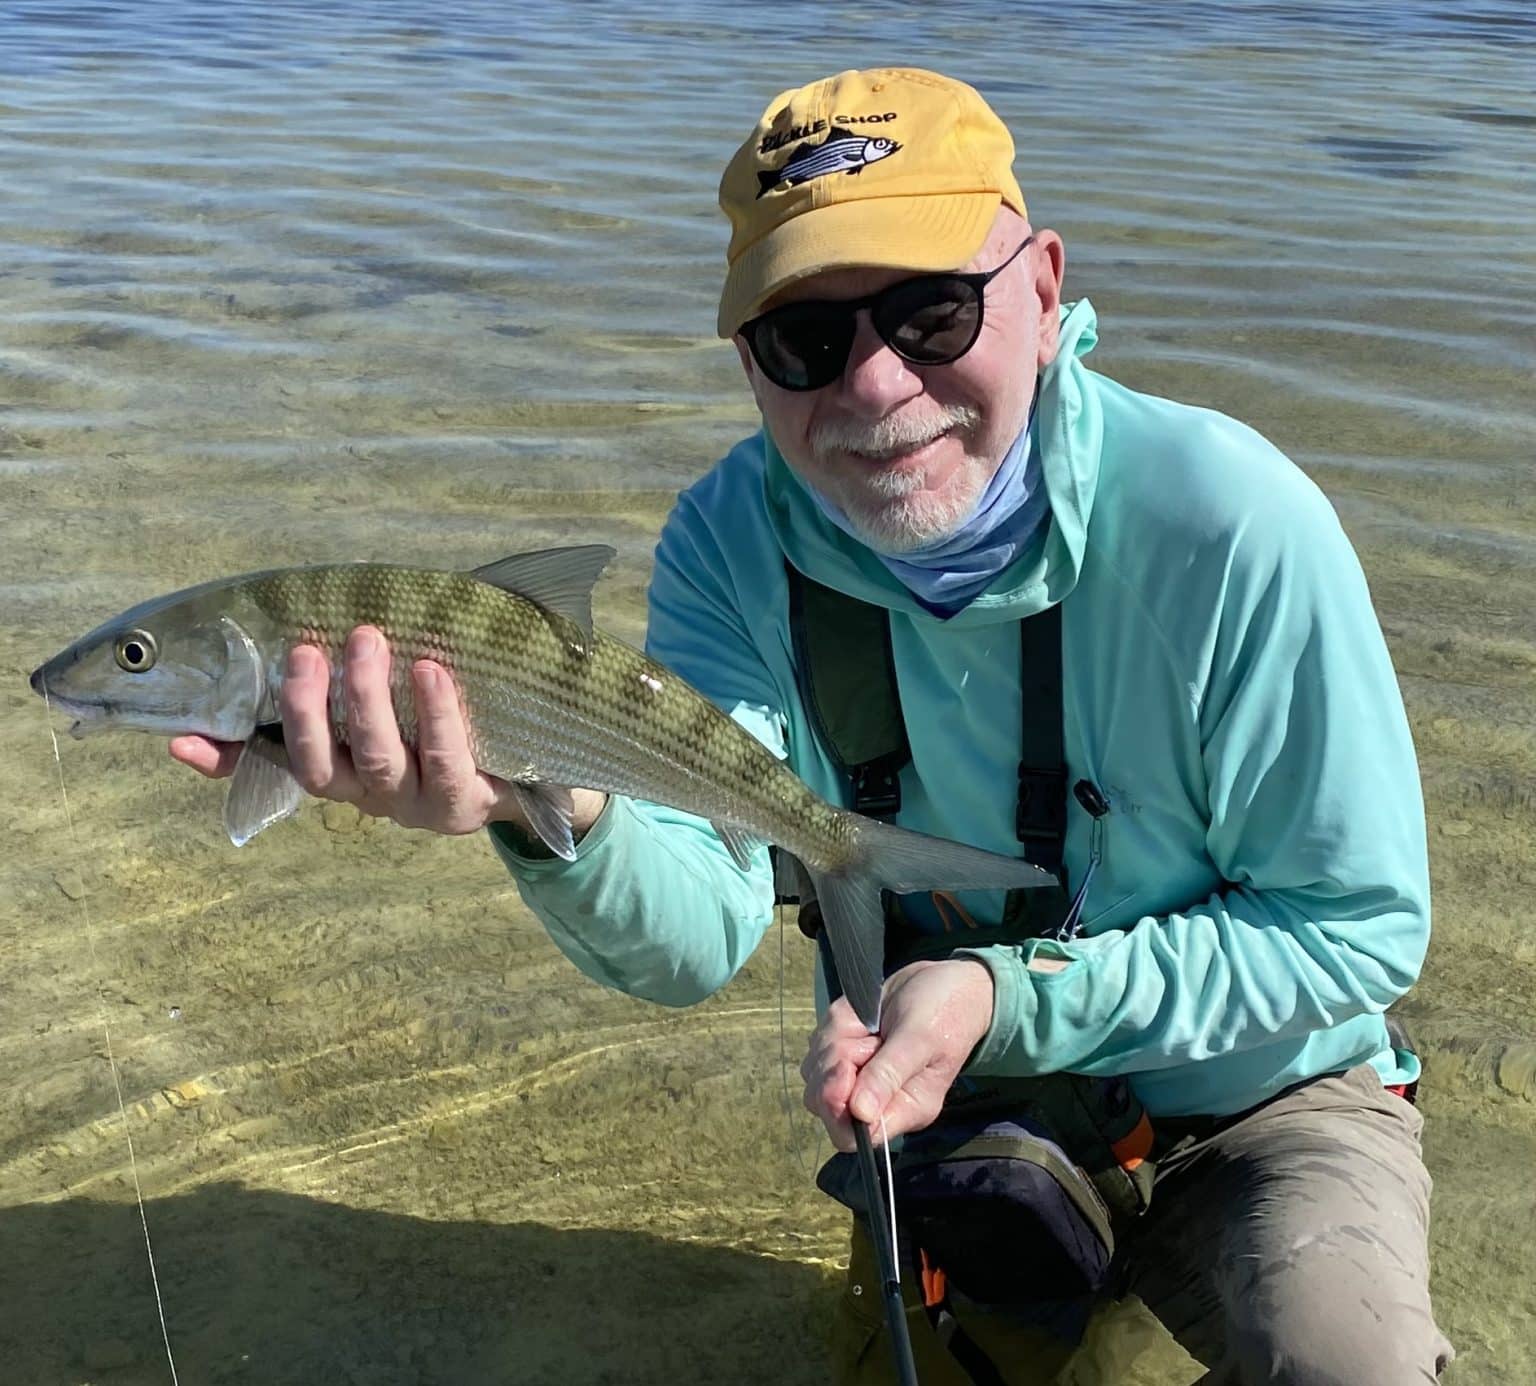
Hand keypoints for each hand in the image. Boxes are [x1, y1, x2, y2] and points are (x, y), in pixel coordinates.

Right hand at [169, 625, 606, 836]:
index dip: (222, 757)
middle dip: (306, 705)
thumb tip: (310, 611)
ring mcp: (414, 801)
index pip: (269, 764)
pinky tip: (432, 671)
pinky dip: (435, 712)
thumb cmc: (452, 712)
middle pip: (318, 762)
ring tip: (369, 641)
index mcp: (339, 767)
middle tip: (307, 647)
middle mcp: (367, 793)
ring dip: (367, 699)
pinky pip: (444, 757)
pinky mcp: (464, 801)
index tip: (181, 733)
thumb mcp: (402, 691)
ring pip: (376, 758)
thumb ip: (357, 664)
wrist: (538, 764)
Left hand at [801, 957, 995, 1151]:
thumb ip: (889, 1075)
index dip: (837, 1108)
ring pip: (815, 1071)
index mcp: (903, 1109)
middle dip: (834, 1066)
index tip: (845, 1068)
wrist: (947, 981)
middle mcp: (877, 1099)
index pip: (853, 1136)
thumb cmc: (946, 1011)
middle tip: (866, 1038)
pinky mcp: (845, 1053)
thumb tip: (860, 1114)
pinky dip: (832, 1027)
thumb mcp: (921, 1039)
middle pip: (824, 1103)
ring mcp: (857, 1075)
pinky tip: (862, 1018)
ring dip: (834, 1041)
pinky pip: (816, 1047)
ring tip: (870, 1026)